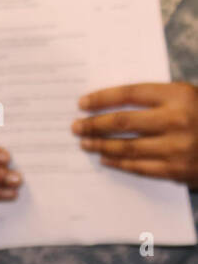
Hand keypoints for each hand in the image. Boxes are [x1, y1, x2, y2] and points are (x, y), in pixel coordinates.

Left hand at [73, 82, 197, 184]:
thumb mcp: (187, 97)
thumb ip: (156, 98)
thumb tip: (110, 102)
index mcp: (179, 95)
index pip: (129, 94)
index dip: (102, 99)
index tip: (81, 103)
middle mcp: (177, 120)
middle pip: (123, 122)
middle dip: (94, 125)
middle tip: (76, 126)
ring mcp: (178, 147)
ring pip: (127, 147)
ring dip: (102, 146)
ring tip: (85, 143)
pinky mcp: (178, 170)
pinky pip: (140, 167)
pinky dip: (119, 163)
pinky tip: (106, 160)